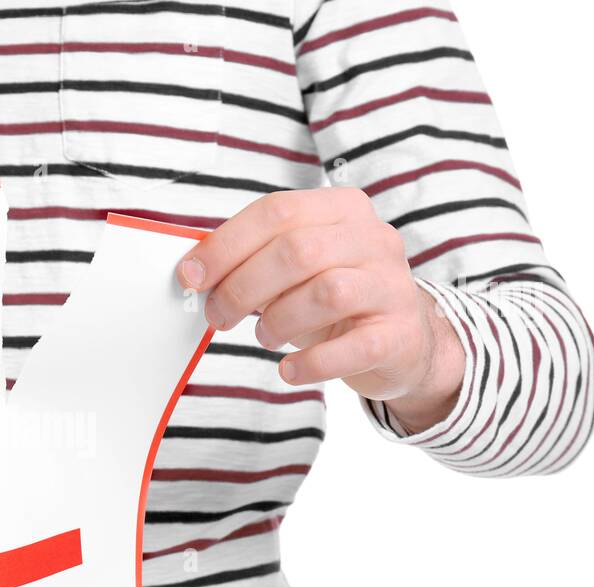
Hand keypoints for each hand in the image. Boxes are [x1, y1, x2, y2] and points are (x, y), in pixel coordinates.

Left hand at [177, 187, 463, 432]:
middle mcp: (373, 240)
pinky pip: (350, 349)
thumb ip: (253, 260)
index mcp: (342, 210)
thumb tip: (195, 272)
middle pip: (297, 251)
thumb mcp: (298, 269)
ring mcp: (391, 287)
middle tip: (218, 315)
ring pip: (326, 292)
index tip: (191, 275)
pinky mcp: (399, 336)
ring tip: (264, 336)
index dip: (226, 245)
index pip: (277, 212)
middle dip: (242, 287)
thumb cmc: (336, 300)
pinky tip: (289, 368)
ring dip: (277, 321)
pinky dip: (309, 363)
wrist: (403, 341)